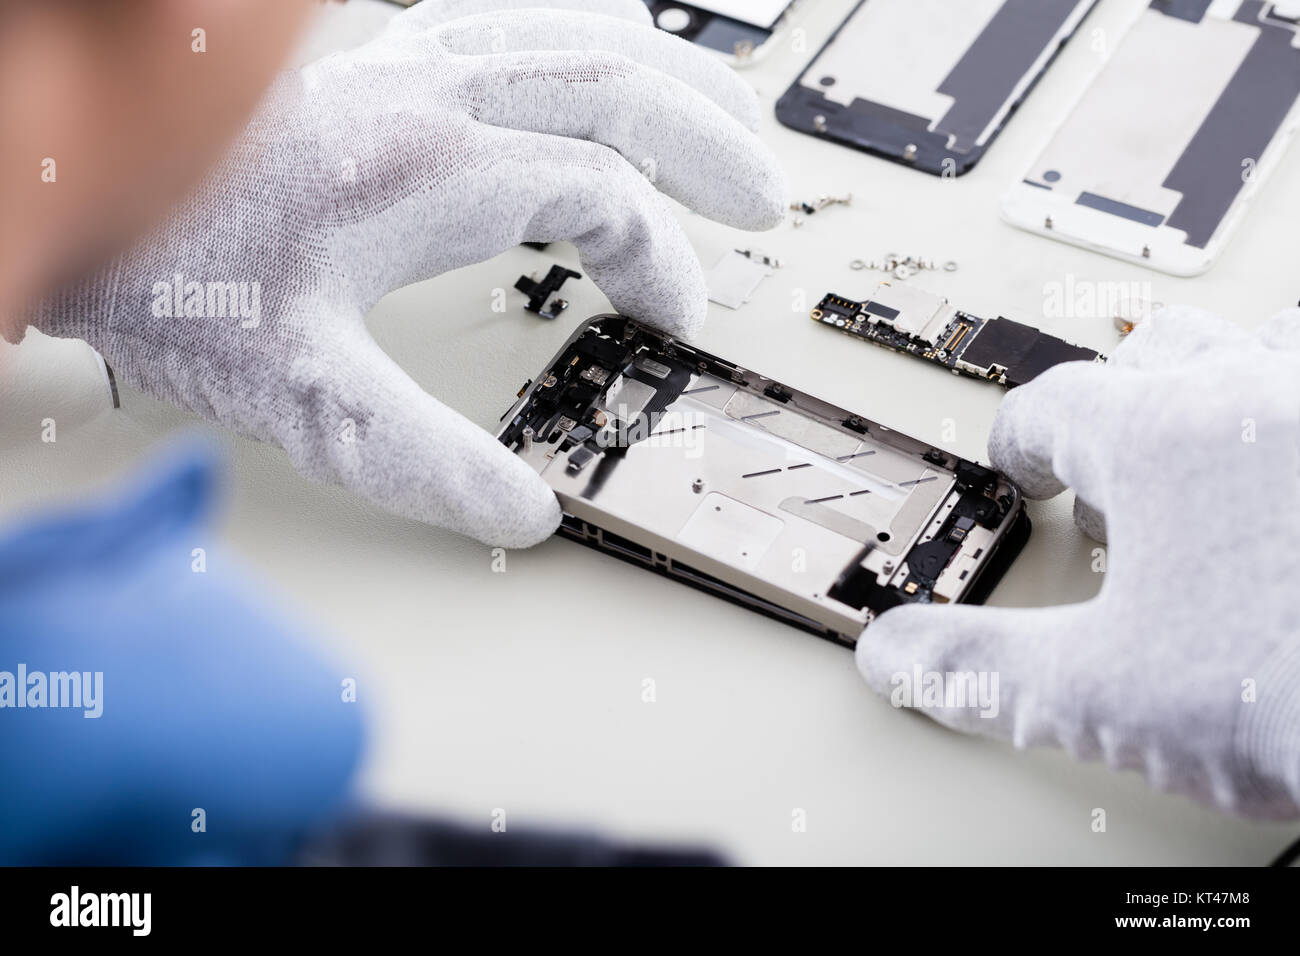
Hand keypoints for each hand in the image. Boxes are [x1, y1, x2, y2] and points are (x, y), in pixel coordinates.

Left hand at [23, 0, 785, 546]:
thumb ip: (419, 458)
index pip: (598, 197)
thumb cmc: (172, 277)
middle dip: (704, 144)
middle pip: (611, 86)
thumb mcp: (298, 392)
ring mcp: (400, 66)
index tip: (669, 322)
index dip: (656, 261)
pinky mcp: (374, 65)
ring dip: (660, 75)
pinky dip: (579, 37)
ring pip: (567, 34)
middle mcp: (426, 99)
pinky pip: (507, 21)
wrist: (77, 187)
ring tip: (722, 116)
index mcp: (427, 173)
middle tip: (760, 201)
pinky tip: (599, 55)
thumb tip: (523, 513)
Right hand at [856, 307, 1299, 818]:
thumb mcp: (1109, 698)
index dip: (1018, 445)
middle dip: (1115, 413)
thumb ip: (982, 671)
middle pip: (1151, 356)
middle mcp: (1257, 395)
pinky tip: (1287, 472)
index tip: (1018, 471)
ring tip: (1210, 451)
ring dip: (1216, 391)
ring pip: (1257, 349)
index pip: (1048, 407)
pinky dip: (1290, 413)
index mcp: (1161, 438)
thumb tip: (897, 657)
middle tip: (1110, 482)